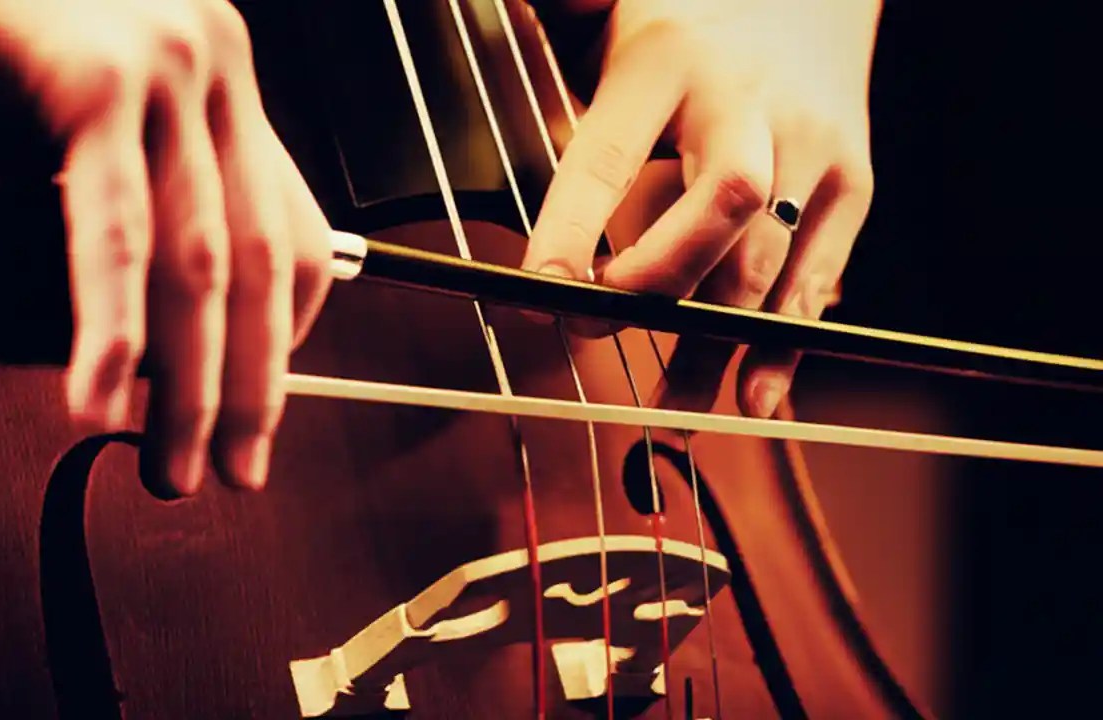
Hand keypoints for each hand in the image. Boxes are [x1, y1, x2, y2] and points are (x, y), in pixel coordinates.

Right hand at [0, 0, 332, 494]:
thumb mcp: (64, 118)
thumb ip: (104, 210)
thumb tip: (115, 330)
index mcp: (218, 75)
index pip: (291, 229)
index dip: (284, 331)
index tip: (257, 396)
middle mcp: (211, 67)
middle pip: (263, 262)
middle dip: (253, 385)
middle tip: (236, 466)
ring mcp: (165, 70)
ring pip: (202, 262)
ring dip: (191, 384)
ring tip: (173, 465)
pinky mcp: (95, 82)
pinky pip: (115, 231)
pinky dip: (113, 326)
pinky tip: (100, 395)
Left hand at [523, 0, 879, 416]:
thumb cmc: (694, 13)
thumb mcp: (615, 8)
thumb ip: (561, 22)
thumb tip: (473, 10)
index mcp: (669, 61)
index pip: (609, 154)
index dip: (570, 232)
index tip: (536, 295)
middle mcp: (749, 102)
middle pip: (719, 204)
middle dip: (658, 284)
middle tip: (598, 330)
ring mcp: (813, 144)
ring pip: (766, 260)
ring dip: (714, 345)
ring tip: (669, 412)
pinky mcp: (856, 182)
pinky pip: (817, 277)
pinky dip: (785, 345)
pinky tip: (754, 396)